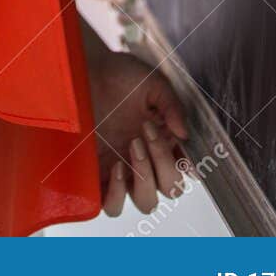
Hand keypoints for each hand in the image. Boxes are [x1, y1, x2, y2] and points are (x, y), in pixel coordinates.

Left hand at [85, 46, 192, 216]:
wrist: (85, 69)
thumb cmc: (118, 74)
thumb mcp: (153, 83)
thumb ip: (172, 106)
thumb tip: (184, 134)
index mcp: (165, 140)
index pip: (187, 169)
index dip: (190, 167)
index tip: (183, 151)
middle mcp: (147, 159)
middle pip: (170, 188)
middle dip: (164, 164)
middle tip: (146, 133)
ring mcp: (123, 169)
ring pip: (145, 202)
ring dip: (145, 181)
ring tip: (131, 149)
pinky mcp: (98, 175)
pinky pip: (111, 206)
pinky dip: (117, 196)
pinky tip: (116, 168)